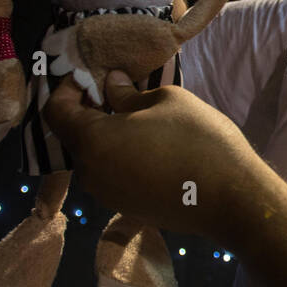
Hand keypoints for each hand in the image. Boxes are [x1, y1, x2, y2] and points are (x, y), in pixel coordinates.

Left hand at [42, 73, 264, 240]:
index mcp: (91, 142)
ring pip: (95, 158)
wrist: (231, 199)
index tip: (92, 77)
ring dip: (107, 137)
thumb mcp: (166, 101)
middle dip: (89, 112)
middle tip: (118, 94)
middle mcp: (90, 174)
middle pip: (74, 136)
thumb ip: (128, 94)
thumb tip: (111, 86)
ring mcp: (107, 196)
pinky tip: (152, 148)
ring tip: (140, 121)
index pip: (56, 111)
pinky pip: (113, 176)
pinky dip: (121, 158)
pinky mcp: (127, 209)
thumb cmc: (197, 140)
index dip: (68, 88)